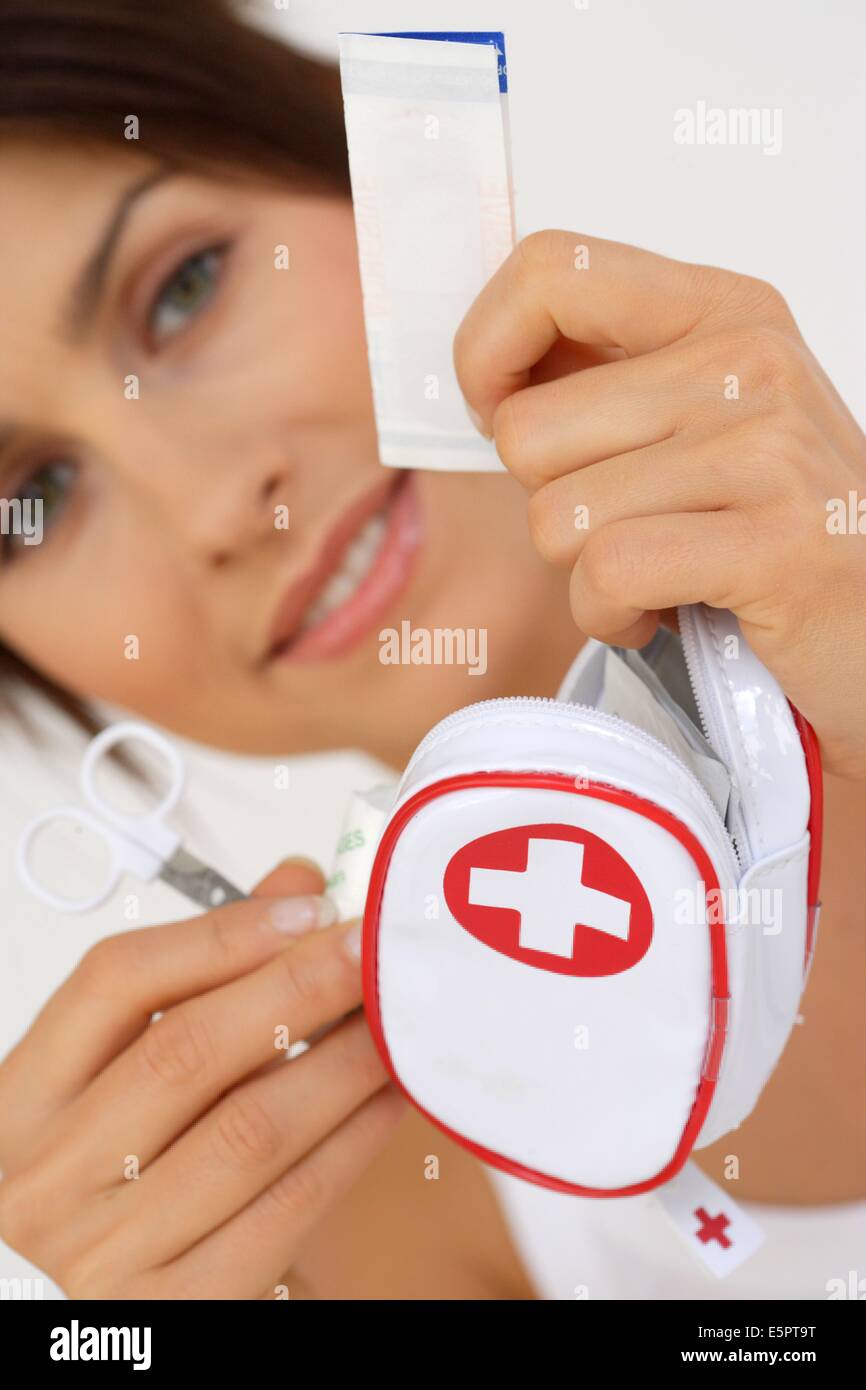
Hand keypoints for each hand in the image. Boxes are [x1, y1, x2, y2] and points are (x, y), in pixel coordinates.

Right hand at [0, 859, 403, 1298]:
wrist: (68, 1321)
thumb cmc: (99, 1182)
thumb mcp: (109, 1084)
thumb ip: (197, 980)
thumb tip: (297, 890)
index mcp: (23, 1098)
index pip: (114, 983)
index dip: (221, 936)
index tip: (308, 909)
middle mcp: (51, 1175)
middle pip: (186, 1051)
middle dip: (298, 988)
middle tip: (370, 951)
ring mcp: (108, 1252)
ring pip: (249, 1130)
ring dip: (341, 1064)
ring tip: (394, 1021)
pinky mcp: (181, 1312)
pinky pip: (285, 1212)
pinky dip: (351, 1145)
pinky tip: (389, 1102)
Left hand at [455, 230, 865, 778]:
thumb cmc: (773, 529)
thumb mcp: (702, 421)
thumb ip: (608, 381)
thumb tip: (489, 374)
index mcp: (724, 308)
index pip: (552, 269)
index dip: (486, 353)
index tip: (502, 413)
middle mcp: (749, 360)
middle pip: (527, 430)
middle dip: (552, 506)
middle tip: (630, 526)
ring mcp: (767, 449)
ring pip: (556, 517)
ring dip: (584, 576)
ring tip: (659, 574)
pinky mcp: (773, 543)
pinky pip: (607, 574)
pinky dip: (612, 617)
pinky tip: (664, 611)